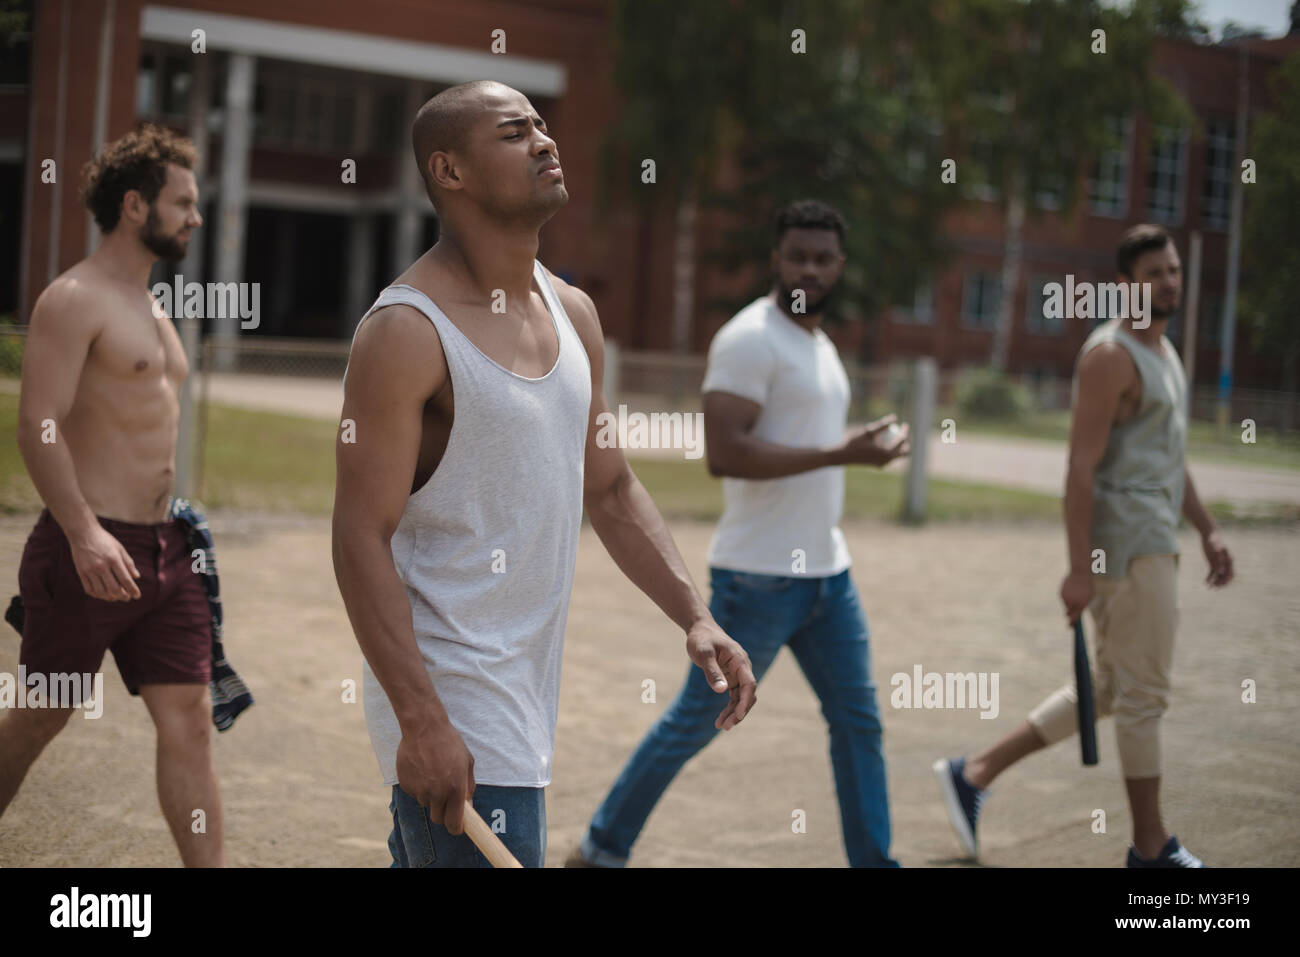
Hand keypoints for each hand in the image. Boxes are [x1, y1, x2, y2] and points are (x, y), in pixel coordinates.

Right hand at [69, 524, 140, 600]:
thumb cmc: (104, 540)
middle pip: (114, 588)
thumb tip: (136, 577)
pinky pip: (89, 589)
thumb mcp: (120, 548)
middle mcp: (101, 566)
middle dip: (123, 596)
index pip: (126, 579)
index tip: (137, 596)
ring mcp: (90, 570)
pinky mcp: (81, 572)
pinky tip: (104, 594)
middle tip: (127, 598)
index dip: (133, 590)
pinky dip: (97, 595)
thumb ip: (128, 563)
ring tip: (116, 597)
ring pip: (101, 591)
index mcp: (113, 559)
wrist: (83, 533)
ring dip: (110, 597)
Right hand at [395, 715, 475, 834]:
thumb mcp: (467, 761)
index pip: (454, 823)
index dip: (456, 828)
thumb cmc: (449, 742)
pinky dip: (418, 786)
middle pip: (438, 819)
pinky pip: (414, 793)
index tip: (458, 828)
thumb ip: (468, 786)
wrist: (424, 727)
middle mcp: (436, 793)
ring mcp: (419, 790)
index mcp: (455, 788)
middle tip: (445, 798)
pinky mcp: (406, 785)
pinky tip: (421, 768)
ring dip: (430, 796)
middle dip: (443, 812)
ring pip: (426, 804)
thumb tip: (468, 805)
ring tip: (433, 773)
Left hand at [685, 618, 756, 730]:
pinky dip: (729, 707)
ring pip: (741, 698)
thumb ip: (712, 671)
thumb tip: (722, 690)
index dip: (746, 700)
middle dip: (739, 711)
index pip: (749, 684)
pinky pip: (734, 696)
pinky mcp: (731, 678)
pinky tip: (721, 719)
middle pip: (747, 694)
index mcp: (740, 661)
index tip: (738, 714)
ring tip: (721, 726)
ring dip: (734, 712)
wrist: (700, 629)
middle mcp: (742, 668)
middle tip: (726, 726)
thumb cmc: (702, 639)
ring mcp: (738, 674)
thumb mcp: (704, 653)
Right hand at [841, 414, 910, 466]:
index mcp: (886, 453)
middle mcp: (887, 461)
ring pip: (898, 455)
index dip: (904, 432)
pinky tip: (883, 442)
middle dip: (906, 441)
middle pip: (905, 452)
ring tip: (893, 434)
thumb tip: (895, 417)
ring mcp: (883, 465)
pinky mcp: (879, 465)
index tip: (904, 424)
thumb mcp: (868, 432)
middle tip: (904, 431)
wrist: (843, 456)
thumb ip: (882, 425)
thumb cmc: (854, 443)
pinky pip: (890, 457)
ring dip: (898, 445)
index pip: (902, 442)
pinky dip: (891, 449)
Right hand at [1059, 569, 1093, 623]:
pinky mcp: (1061, 593)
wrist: (1080, 574)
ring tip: (1074, 595)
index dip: (1072, 622)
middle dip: (1069, 614)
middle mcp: (1073, 602)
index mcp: (1082, 604)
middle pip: (1068, 613)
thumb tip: (1074, 615)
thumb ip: (1081, 606)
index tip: (1070, 626)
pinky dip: (1066, 597)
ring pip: (1066, 605)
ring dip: (1069, 603)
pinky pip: (1063, 599)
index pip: (1075, 616)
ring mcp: (1066, 598)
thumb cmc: (1087, 586)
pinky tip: (1070, 590)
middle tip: (1069, 616)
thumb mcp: (1088, 597)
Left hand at [1201, 530, 1232, 586]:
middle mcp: (1225, 562)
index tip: (1222, 585)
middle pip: (1225, 576)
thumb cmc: (1213, 540)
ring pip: (1219, 575)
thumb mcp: (1214, 550)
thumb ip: (1218, 561)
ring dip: (1216, 581)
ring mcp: (1219, 562)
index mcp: (1229, 560)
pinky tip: (1206, 582)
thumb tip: (1220, 572)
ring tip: (1210, 587)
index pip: (1231, 573)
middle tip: (1215, 588)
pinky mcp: (1213, 562)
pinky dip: (1210, 577)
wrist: (1209, 534)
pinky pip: (1212, 572)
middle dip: (1221, 582)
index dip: (1227, 580)